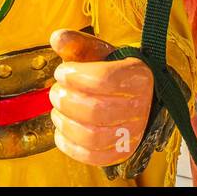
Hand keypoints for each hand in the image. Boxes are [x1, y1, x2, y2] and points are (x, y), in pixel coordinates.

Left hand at [49, 30, 153, 166]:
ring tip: (57, 110)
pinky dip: (69, 145)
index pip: (105, 79)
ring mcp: (133, 133)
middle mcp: (141, 107)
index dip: (76, 76)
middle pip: (96, 110)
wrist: (130, 94)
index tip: (61, 72)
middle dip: (66, 100)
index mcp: (139, 76)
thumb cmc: (111, 70)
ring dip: (65, 122)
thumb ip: (77, 43)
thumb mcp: (97, 52)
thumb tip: (56, 38)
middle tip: (56, 91)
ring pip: (93, 136)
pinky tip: (61, 130)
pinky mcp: (121, 152)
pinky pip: (92, 157)